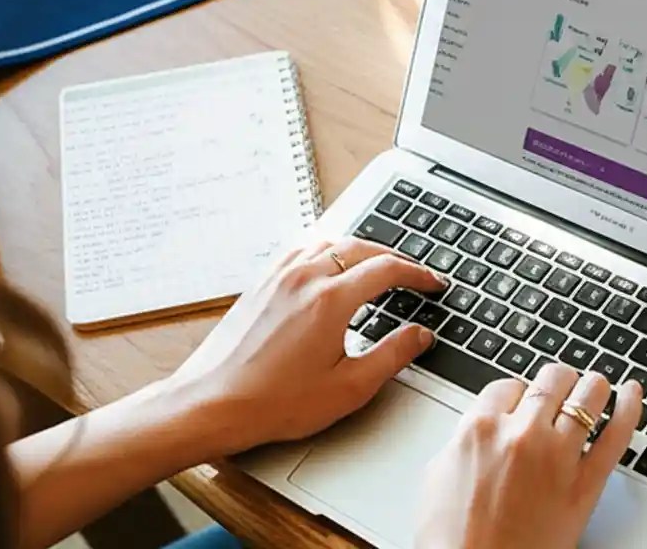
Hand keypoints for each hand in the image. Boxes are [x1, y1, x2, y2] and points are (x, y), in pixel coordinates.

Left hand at [166, 236, 446, 456]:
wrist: (213, 403)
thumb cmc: (275, 402)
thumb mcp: (349, 387)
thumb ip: (392, 355)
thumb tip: (419, 335)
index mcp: (331, 300)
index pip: (388, 268)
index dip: (418, 273)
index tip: (433, 283)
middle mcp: (305, 277)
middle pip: (362, 247)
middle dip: (394, 257)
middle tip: (413, 274)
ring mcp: (280, 276)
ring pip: (331, 242)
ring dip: (361, 249)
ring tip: (378, 266)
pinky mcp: (262, 283)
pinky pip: (303, 249)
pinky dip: (328, 251)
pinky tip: (331, 266)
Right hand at [416, 366, 643, 548]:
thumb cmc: (452, 541)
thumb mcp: (438, 478)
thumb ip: (463, 442)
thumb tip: (479, 429)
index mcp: (479, 429)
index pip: (508, 385)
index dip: (517, 393)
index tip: (522, 402)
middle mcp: (521, 434)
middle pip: (551, 379)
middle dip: (557, 382)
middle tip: (560, 390)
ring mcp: (557, 456)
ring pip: (588, 394)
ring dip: (592, 386)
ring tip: (594, 388)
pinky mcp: (586, 484)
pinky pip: (617, 434)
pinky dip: (629, 407)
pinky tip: (632, 393)